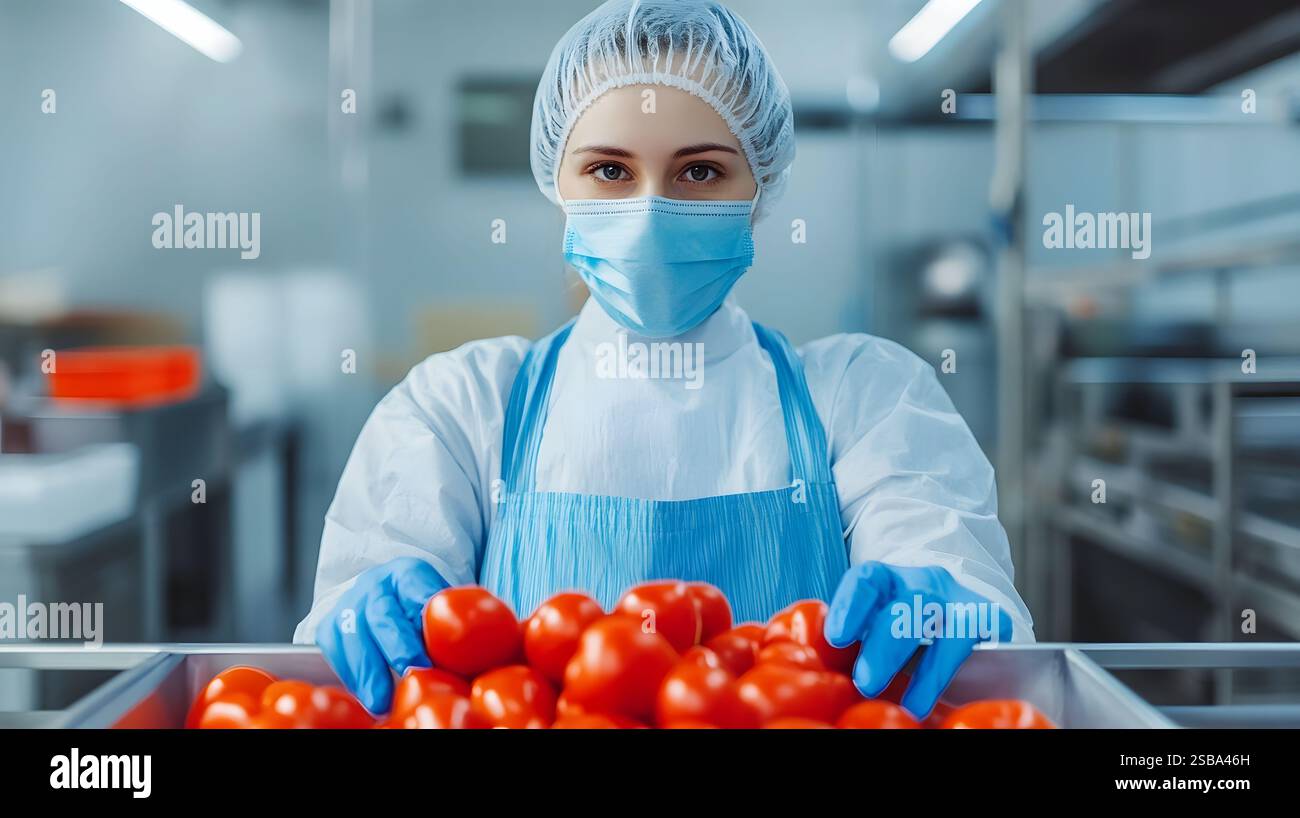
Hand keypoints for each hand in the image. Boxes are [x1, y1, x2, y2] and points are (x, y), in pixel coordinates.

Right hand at [315, 557, 448, 713]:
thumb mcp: (442, 608)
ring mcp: (349, 603)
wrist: (385, 599)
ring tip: (381, 702)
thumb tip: (481, 658)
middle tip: (412, 673)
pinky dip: (350, 677)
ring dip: (368, 672)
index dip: (423, 619)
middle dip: (397, 647)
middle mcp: (376, 585)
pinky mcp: (330, 625)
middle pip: (383, 615)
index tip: (430, 653)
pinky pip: (334, 651)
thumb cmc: (422, 612)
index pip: (416, 588)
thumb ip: (457, 624)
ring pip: (352, 634)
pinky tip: (365, 698)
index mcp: (409, 574)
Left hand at [824, 562, 1011, 717]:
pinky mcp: (991, 619)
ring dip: (927, 673)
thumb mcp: (870, 620)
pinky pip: (980, 647)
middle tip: (867, 682)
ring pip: (949, 630)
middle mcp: (924, 584)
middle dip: (887, 646)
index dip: (851, 606)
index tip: (837, 637)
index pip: (867, 580)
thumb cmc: (895, 622)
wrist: (952, 604)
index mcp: (887, 579)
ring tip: (908, 707)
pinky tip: (937, 702)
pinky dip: (954, 679)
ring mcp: (960, 600)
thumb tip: (818, 669)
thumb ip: (850, 637)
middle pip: (908, 607)